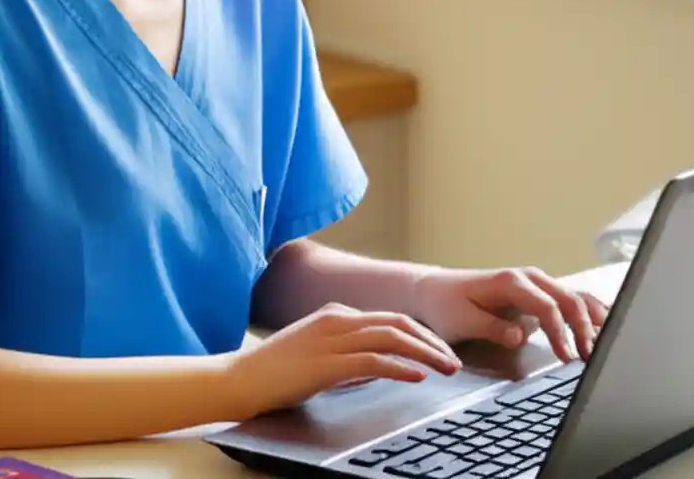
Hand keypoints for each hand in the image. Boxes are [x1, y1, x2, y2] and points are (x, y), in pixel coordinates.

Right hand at [226, 302, 462, 417]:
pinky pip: (373, 360)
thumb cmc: (275, 371)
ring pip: (392, 337)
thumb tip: (379, 363)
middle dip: (432, 340)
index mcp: (336, 314)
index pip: (390, 318)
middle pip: (398, 323)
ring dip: (426, 353)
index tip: (440, 351)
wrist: (239, 379)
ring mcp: (332, 339)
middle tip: (453, 361)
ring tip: (447, 369)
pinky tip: (418, 376)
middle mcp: (338, 320)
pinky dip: (401, 366)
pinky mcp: (326, 363)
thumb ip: (347, 352)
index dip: (421, 334)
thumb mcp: (317, 352)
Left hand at [412, 267, 610, 363]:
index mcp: (510, 282)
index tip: (566, 356)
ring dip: (591, 319)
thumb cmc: (446, 306)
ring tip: (604, 343)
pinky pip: (569, 299)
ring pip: (574, 296)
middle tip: (590, 356)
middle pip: (568, 299)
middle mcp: (528, 277)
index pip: (547, 306)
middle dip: (583, 327)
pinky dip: (588, 311)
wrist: (435, 290)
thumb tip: (521, 334)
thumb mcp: (462, 321)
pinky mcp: (538, 293)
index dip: (560, 332)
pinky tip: (604, 324)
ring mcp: (536, 283)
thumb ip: (493, 328)